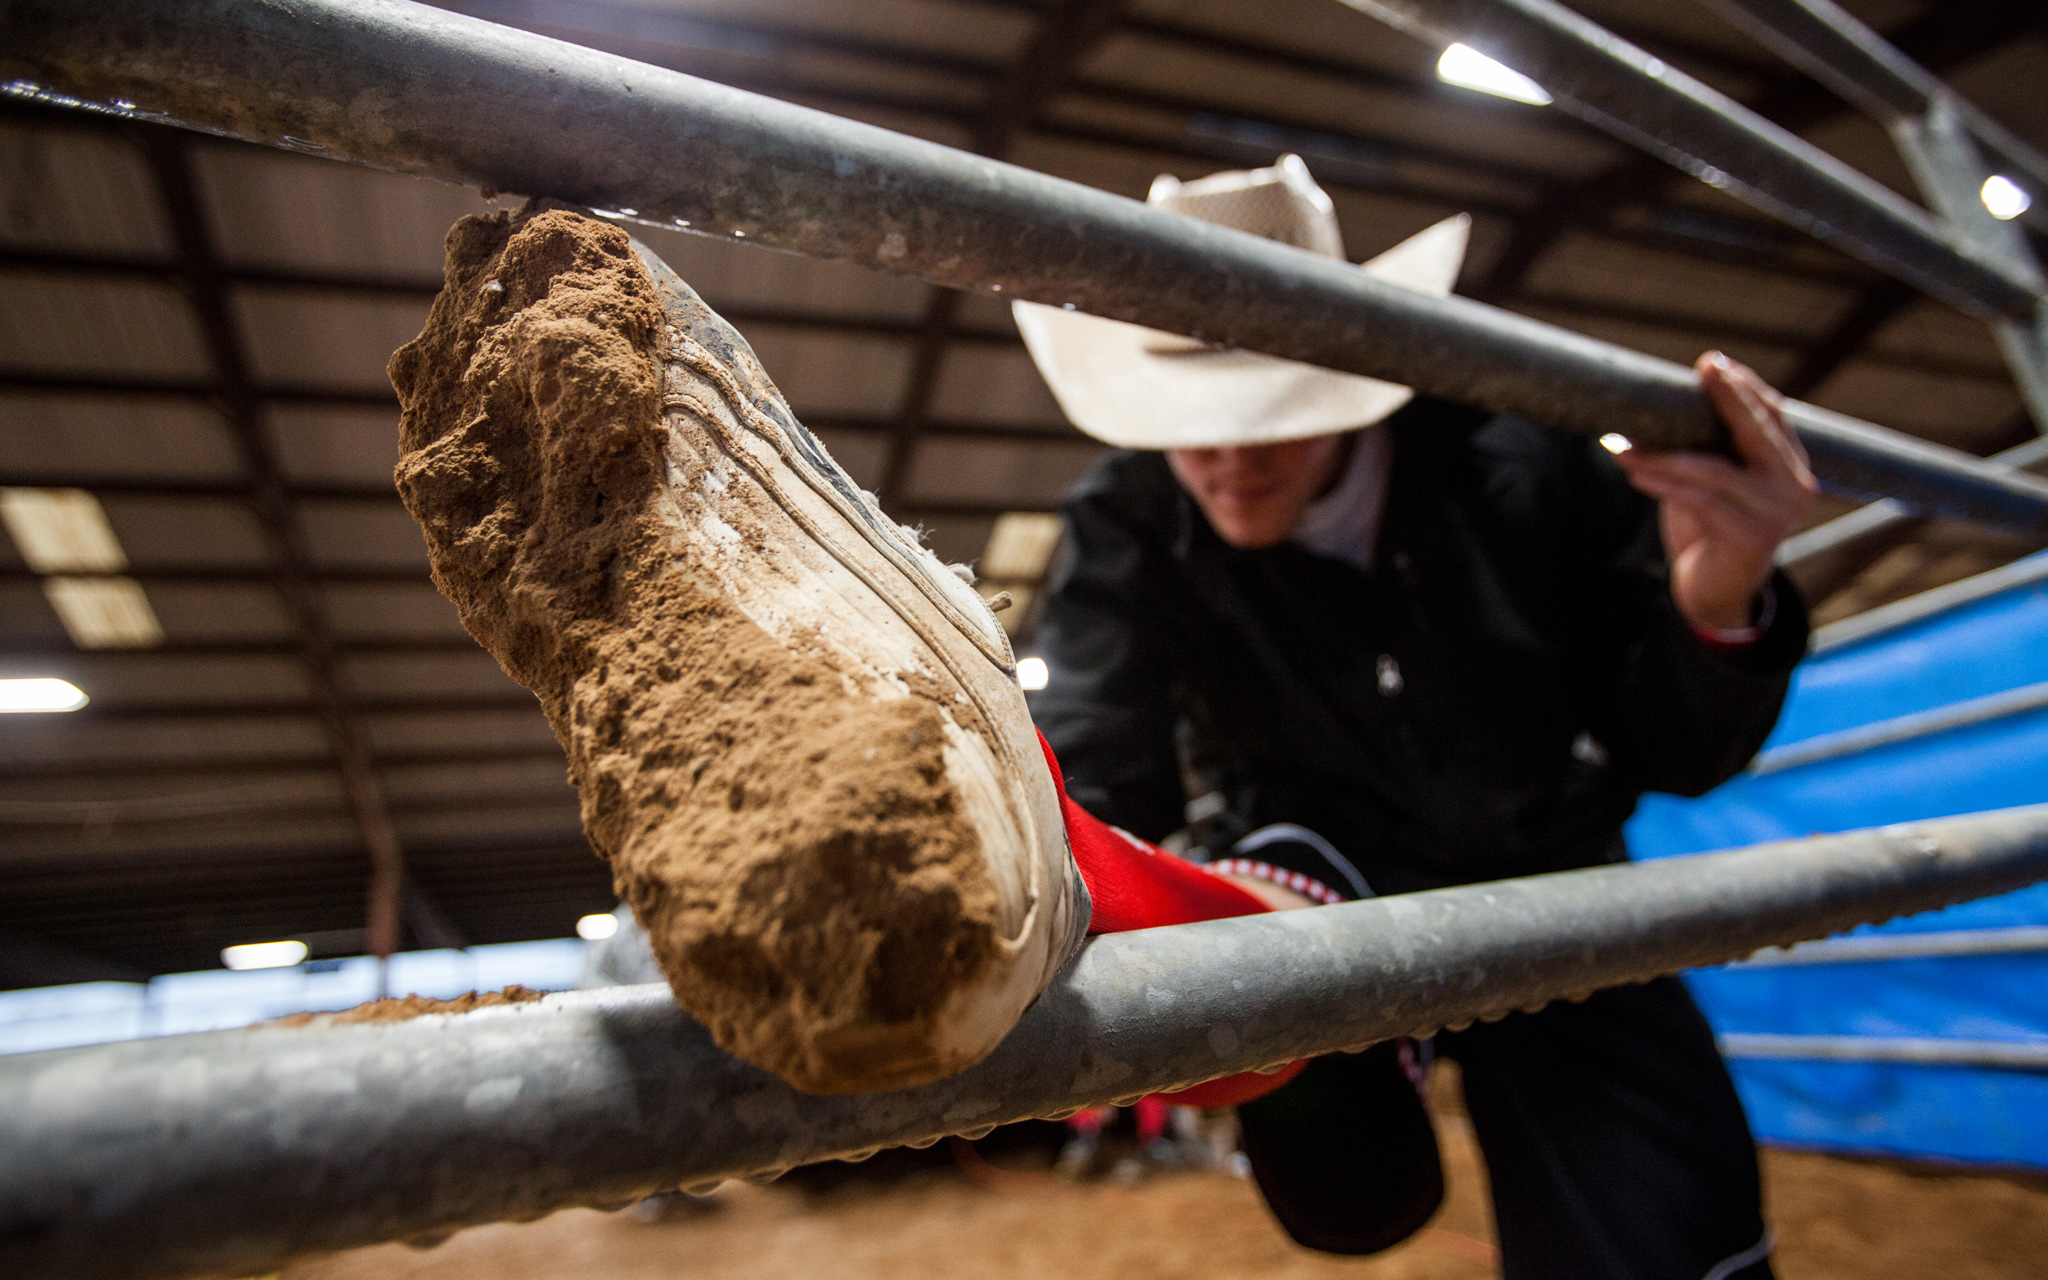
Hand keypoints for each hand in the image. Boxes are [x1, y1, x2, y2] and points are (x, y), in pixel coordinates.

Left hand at [1610, 352, 1817, 632]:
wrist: (1717, 592)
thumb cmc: (1709, 527)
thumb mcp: (1714, 481)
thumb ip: (1709, 448)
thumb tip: (1663, 404)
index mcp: (1789, 466)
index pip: (1772, 415)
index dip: (1743, 387)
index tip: (1711, 362)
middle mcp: (1794, 486)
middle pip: (1757, 431)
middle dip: (1726, 398)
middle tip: (1700, 370)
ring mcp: (1777, 512)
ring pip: (1715, 470)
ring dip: (1664, 454)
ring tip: (1626, 446)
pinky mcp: (1752, 537)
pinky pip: (1700, 501)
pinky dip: (1663, 484)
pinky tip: (1635, 473)